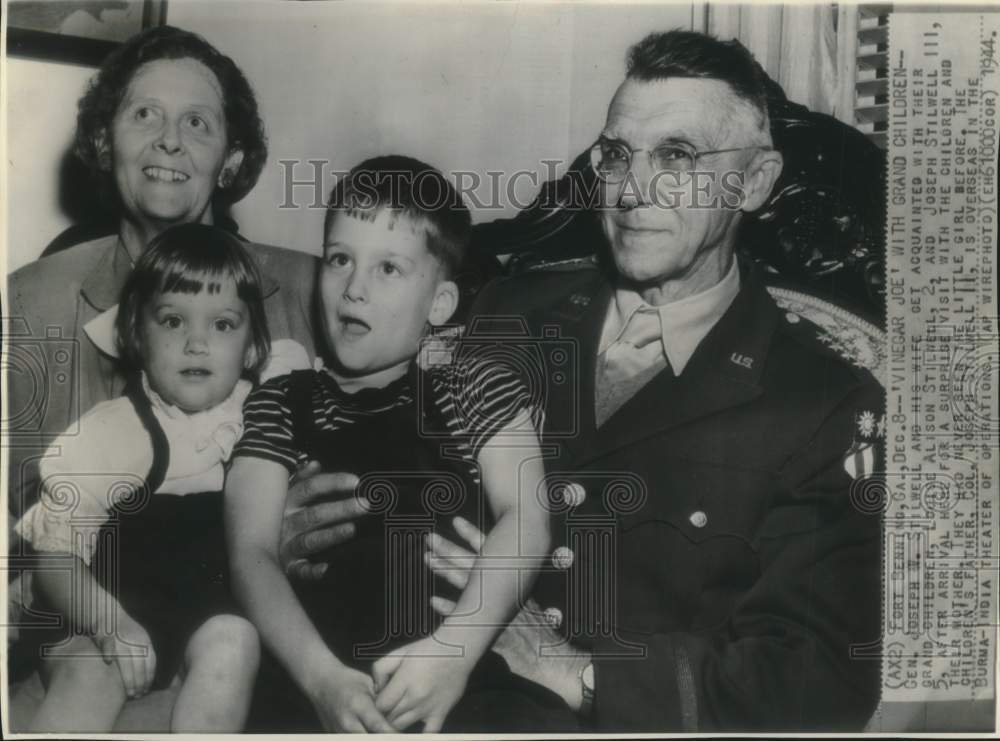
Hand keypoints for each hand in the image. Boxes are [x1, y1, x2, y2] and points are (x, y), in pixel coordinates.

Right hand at [95, 609, 156, 698]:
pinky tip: (110, 666)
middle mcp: (134, 640)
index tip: (147, 688)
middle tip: (138, 695)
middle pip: (140, 665)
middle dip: (140, 682)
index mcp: (144, 640)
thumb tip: (150, 674)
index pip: (150, 661)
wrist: (107, 612)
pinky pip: (109, 649)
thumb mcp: (139, 637)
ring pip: (126, 662)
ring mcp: (121, 639)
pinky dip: (110, 657)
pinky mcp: (107, 637)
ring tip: (130, 692)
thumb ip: (144, 652)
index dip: (149, 677)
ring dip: (128, 679)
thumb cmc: (123, 629)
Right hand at [281, 461, 367, 579]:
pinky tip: (325, 568)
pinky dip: (311, 571)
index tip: (356, 481)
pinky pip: (299, 570)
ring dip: (330, 535)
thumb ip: (299, 479)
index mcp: (286, 502)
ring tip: (351, 529)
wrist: (246, 548)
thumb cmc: (270, 517)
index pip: (311, 488)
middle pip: (315, 514)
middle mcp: (286, 523)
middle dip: (341, 509)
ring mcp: (285, 545)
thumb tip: (315, 464)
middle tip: (365, 505)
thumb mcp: (281, 495)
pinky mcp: (286, 567)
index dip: (333, 482)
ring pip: (310, 540)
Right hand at [309, 662, 395, 732]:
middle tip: (389, 732)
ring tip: (378, 728)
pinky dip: (359, 734)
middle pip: (368, 738)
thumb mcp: (368, 685)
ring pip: (358, 739)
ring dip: (370, 735)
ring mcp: (338, 730)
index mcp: (358, 705)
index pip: (378, 726)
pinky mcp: (333, 734)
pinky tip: (364, 727)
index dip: (390, 733)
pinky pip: (350, 738)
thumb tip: (394, 716)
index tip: (399, 735)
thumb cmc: (347, 680)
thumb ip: (380, 702)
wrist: (320, 682)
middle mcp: (348, 721)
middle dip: (380, 736)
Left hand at [372, 637, 471, 731]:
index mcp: (405, 681)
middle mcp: (415, 698)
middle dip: (385, 712)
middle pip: (389, 717)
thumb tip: (376, 689)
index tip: (380, 698)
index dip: (377, 704)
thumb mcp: (399, 652)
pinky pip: (428, 733)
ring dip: (396, 721)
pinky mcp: (441, 713)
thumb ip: (381, 669)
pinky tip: (413, 729)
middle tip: (388, 704)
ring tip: (399, 711)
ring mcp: (428, 708)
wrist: (458, 651)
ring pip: (402, 726)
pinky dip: (419, 735)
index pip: (381, 705)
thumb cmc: (428, 650)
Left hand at [427, 517, 588, 710]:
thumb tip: (498, 565)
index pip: (490, 551)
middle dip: (450, 549)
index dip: (472, 534)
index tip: (455, 520)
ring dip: (446, 571)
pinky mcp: (489, 627)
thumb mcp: (526, 596)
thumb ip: (512, 580)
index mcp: (512, 577)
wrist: (548, 655)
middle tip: (429, 538)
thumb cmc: (538, 625)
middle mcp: (503, 588)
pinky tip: (433, 600)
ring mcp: (496, 606)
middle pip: (472, 563)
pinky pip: (465, 616)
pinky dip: (449, 607)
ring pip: (467, 584)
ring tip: (427, 559)